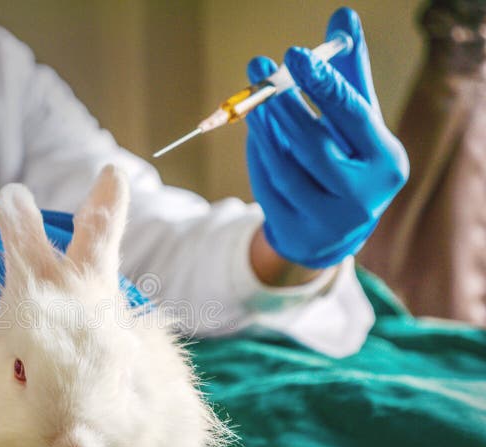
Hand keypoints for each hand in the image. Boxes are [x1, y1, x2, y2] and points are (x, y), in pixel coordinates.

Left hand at [245, 7, 408, 268]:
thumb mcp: (355, 120)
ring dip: (264, 129)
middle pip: (315, 145)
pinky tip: (256, 132)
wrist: (333, 229)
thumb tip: (342, 15)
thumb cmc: (348, 160)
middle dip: (283, 105)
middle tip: (259, 70)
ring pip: (285, 167)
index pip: (353, 116)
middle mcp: (362, 196)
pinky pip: (269, 187)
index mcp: (386, 163)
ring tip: (252, 99)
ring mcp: (327, 221)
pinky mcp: (297, 233)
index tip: (295, 54)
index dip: (323, 84)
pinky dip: (259, 157)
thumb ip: (347, 73)